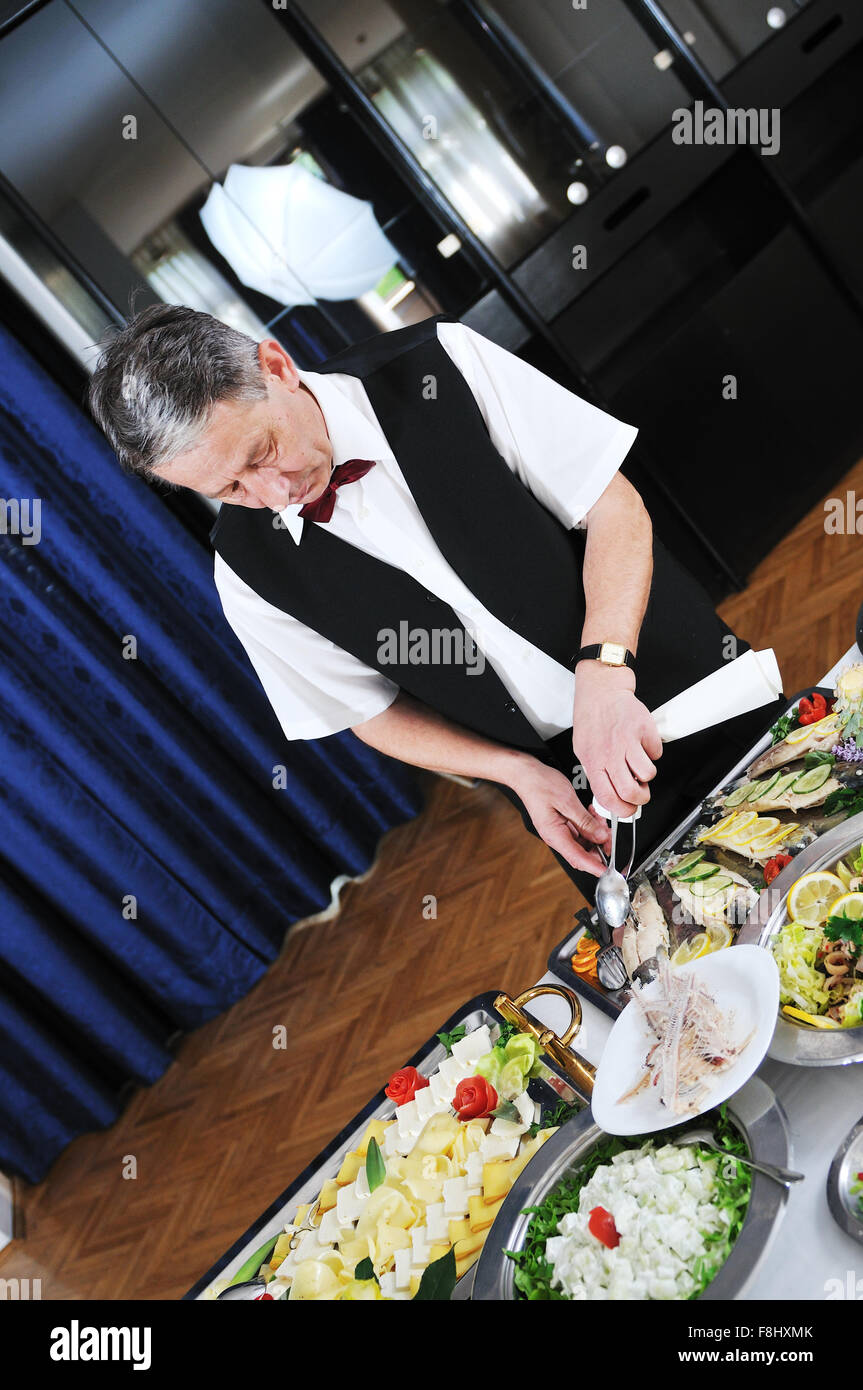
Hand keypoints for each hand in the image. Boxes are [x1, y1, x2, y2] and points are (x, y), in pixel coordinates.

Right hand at [509, 758, 610, 875]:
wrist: (526, 774)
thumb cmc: (540, 785)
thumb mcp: (567, 801)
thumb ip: (585, 821)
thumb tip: (600, 837)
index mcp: (554, 835)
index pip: (578, 858)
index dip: (595, 866)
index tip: (608, 870)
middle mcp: (555, 837)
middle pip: (582, 853)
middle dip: (599, 847)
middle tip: (609, 835)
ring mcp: (557, 831)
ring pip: (582, 842)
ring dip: (595, 833)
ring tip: (599, 818)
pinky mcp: (560, 824)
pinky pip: (578, 832)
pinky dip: (588, 825)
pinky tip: (591, 814)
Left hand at [572, 663, 662, 817]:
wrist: (601, 691)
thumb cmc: (592, 719)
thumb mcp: (583, 750)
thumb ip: (596, 772)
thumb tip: (609, 796)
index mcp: (593, 761)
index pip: (607, 797)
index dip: (622, 810)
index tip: (628, 810)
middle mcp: (610, 753)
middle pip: (631, 792)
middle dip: (641, 798)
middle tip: (641, 793)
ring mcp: (628, 741)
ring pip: (648, 774)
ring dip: (647, 774)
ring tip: (639, 763)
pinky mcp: (644, 729)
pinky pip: (656, 753)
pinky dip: (653, 751)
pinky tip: (641, 742)